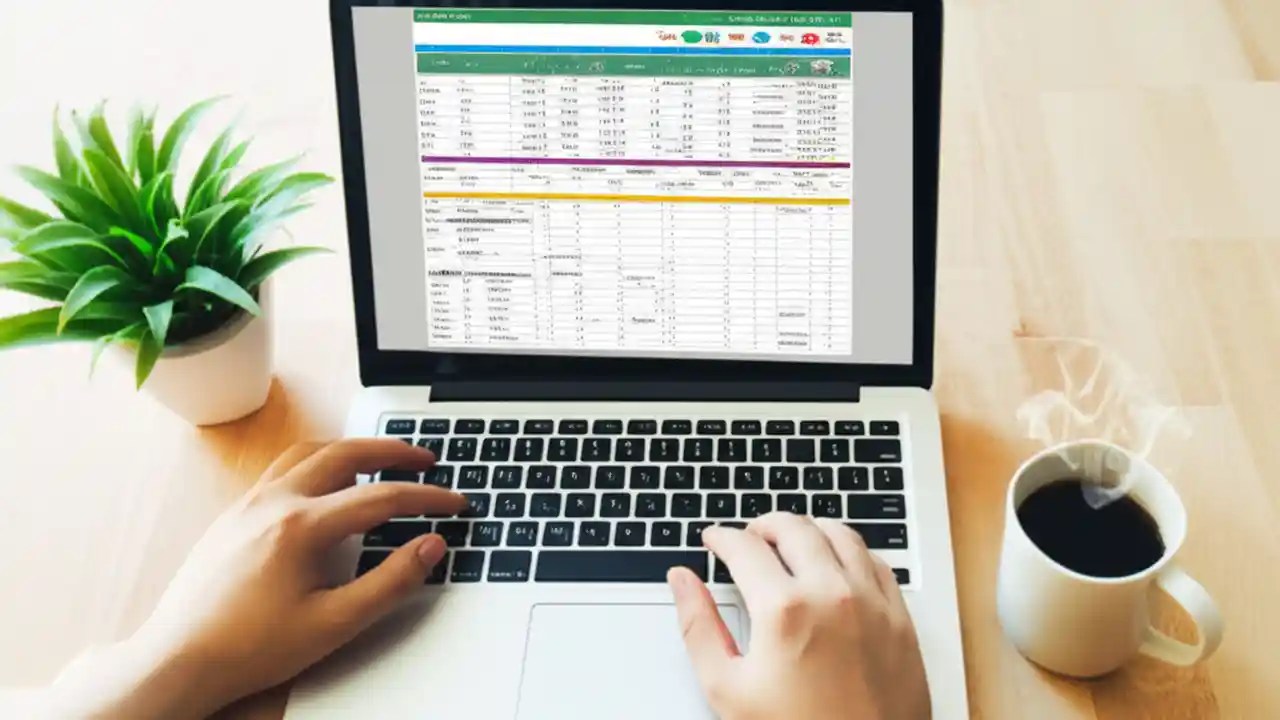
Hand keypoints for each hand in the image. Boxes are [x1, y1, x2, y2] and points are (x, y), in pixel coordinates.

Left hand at [42, 439, 462, 719]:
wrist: (179, 661)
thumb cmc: (251, 648)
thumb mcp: (335, 623)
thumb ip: (391, 581)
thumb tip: (431, 546)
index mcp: (302, 525)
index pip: (381, 497)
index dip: (426, 498)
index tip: (454, 503)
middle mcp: (274, 501)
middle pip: (344, 454)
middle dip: (391, 451)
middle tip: (425, 460)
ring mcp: (249, 504)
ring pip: (308, 452)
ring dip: (351, 448)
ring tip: (379, 460)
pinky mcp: (233, 515)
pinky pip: (282, 468)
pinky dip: (316, 461)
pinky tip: (325, 483)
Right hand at [668, 513, 929, 719]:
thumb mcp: (728, 689)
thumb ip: (698, 626)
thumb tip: (682, 581)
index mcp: (785, 609)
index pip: (744, 546)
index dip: (721, 537)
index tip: (714, 540)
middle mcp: (832, 594)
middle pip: (793, 528)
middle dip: (763, 525)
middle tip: (748, 538)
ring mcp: (872, 602)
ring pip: (839, 534)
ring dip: (808, 530)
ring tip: (789, 543)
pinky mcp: (899, 618)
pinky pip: (875, 561)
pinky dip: (850, 551)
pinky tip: (836, 564)